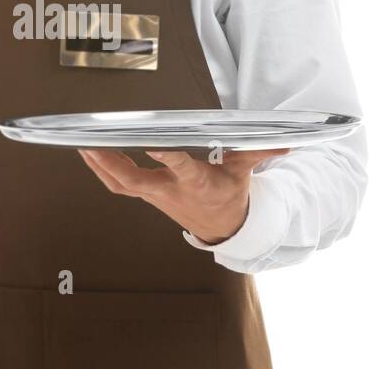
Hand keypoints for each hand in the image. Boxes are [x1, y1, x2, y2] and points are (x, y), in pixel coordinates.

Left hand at [77, 146, 290, 244]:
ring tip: (81, 145)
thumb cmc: (230, 194)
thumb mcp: (245, 171)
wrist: (223, 227)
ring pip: (120, 184)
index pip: (180, 167)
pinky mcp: (147, 195)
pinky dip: (102, 171)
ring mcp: (155, 195)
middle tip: (91, 143)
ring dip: (99, 166)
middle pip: (135, 180)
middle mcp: (170, 190)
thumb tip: (287, 141)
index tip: (153, 146)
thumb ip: (259, 151)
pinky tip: (89, 154)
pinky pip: (118, 186)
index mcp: (196, 182)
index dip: (167, 158)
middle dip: (112, 163)